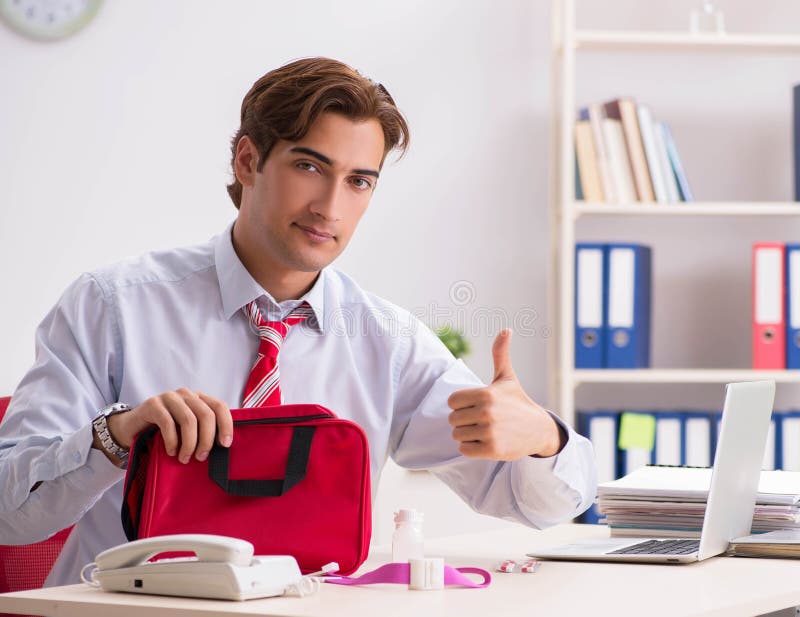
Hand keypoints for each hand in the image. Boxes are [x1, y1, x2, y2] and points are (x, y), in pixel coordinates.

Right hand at [105, 389, 232, 464]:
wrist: (132, 428)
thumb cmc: (164, 432)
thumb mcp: (187, 430)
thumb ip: (203, 432)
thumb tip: (223, 448)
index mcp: (199, 398)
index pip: (220, 406)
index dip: (226, 425)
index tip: (226, 445)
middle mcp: (186, 394)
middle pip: (206, 415)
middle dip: (207, 439)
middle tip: (201, 457)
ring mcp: (169, 397)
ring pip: (189, 420)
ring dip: (189, 443)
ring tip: (185, 458)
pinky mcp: (153, 404)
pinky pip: (168, 423)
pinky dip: (172, 441)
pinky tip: (171, 452)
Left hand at [447, 329, 564, 459]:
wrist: (538, 430)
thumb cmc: (517, 402)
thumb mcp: (507, 378)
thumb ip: (500, 354)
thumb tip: (506, 329)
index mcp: (485, 394)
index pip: (452, 401)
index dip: (461, 404)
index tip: (475, 406)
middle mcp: (486, 412)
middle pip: (453, 419)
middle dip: (464, 421)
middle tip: (481, 420)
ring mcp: (489, 432)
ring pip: (457, 435)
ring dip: (467, 435)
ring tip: (484, 430)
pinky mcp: (492, 450)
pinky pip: (464, 450)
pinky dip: (471, 448)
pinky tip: (485, 442)